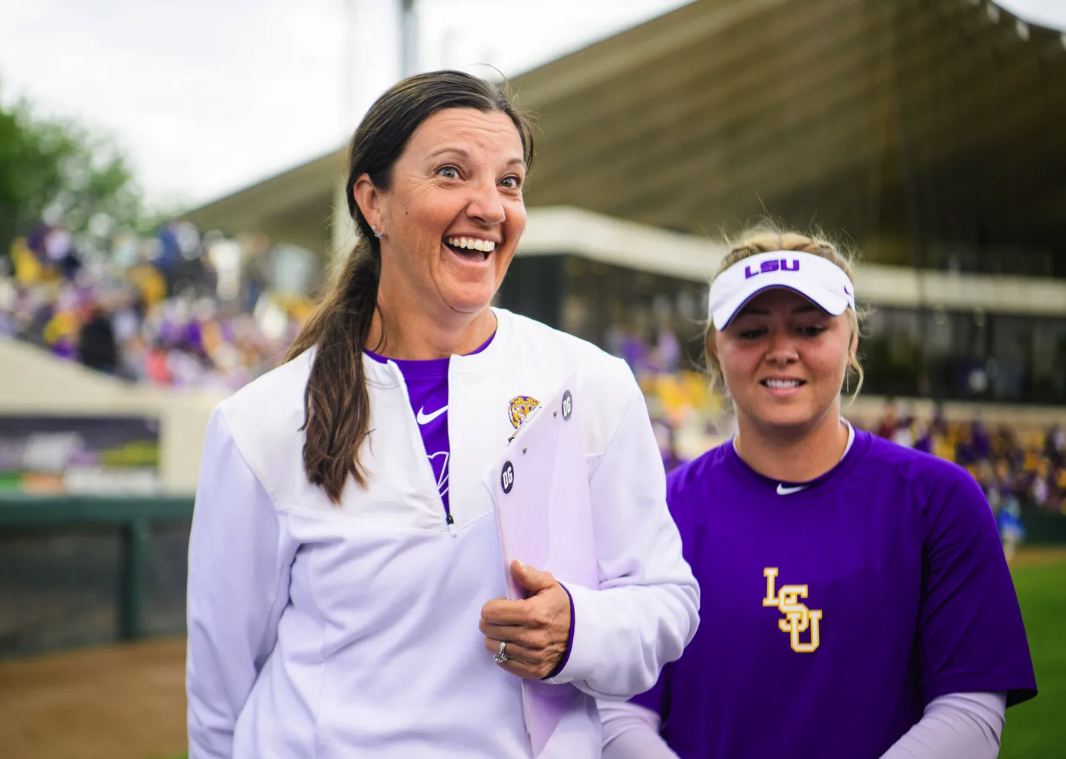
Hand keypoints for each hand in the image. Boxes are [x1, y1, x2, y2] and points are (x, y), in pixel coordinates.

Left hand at [480, 560, 571, 679]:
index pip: (491, 612)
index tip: (502, 605)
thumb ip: (529, 575)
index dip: (492, 606)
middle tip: (502, 617)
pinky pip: (503, 662)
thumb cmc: (562, 607)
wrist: (583, 635)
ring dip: (496, 637)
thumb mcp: (550, 585)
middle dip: (491, 621)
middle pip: (489, 629)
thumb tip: (514, 565)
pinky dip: (503, 653)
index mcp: (533, 613)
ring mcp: (532, 656)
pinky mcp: (533, 670)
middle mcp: (531, 637)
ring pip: (493, 646)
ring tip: (508, 630)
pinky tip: (513, 644)